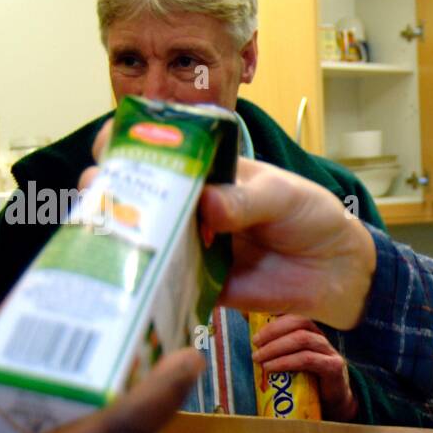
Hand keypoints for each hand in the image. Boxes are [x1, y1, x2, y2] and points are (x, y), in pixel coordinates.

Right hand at [83, 121, 376, 329]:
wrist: (336, 270)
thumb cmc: (309, 216)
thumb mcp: (281, 196)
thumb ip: (245, 201)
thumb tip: (208, 206)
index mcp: (207, 173)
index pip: (159, 151)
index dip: (128, 145)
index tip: (109, 148)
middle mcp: (190, 208)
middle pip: (138, 196)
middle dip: (108, 191)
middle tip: (95, 193)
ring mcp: (192, 247)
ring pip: (144, 240)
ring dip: (117, 238)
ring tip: (99, 234)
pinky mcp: (200, 287)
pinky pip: (169, 286)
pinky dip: (148, 284)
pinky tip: (127, 282)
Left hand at [250, 315, 358, 421]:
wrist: (334, 402)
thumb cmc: (308, 380)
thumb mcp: (291, 361)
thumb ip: (275, 347)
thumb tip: (249, 327)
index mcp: (310, 332)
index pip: (294, 314)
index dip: (273, 314)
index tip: (252, 320)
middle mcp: (321, 337)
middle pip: (299, 322)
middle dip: (273, 330)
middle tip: (255, 342)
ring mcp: (329, 351)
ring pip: (302, 339)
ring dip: (276, 347)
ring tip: (258, 358)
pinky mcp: (332, 367)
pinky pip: (307, 359)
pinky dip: (285, 362)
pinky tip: (270, 368)